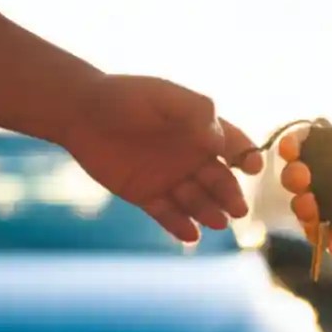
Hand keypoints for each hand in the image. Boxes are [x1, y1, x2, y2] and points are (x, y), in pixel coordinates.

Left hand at [59, 74, 264, 241]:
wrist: (80, 113)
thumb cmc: (125, 97)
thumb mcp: (163, 96)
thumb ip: (194, 112)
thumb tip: (219, 141)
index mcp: (201, 130)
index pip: (234, 146)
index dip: (246, 156)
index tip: (251, 166)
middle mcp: (191, 156)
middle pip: (219, 180)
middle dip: (230, 194)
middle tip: (237, 208)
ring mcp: (169, 178)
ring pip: (196, 201)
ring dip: (208, 212)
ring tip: (216, 222)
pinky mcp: (146, 195)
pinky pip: (167, 214)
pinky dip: (179, 226)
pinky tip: (190, 235)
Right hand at [279, 72, 331, 257]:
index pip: (313, 144)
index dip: (295, 145)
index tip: (291, 149)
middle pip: (303, 176)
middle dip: (291, 177)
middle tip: (302, 180)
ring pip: (310, 208)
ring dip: (302, 209)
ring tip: (312, 210)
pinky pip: (330, 238)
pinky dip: (325, 242)